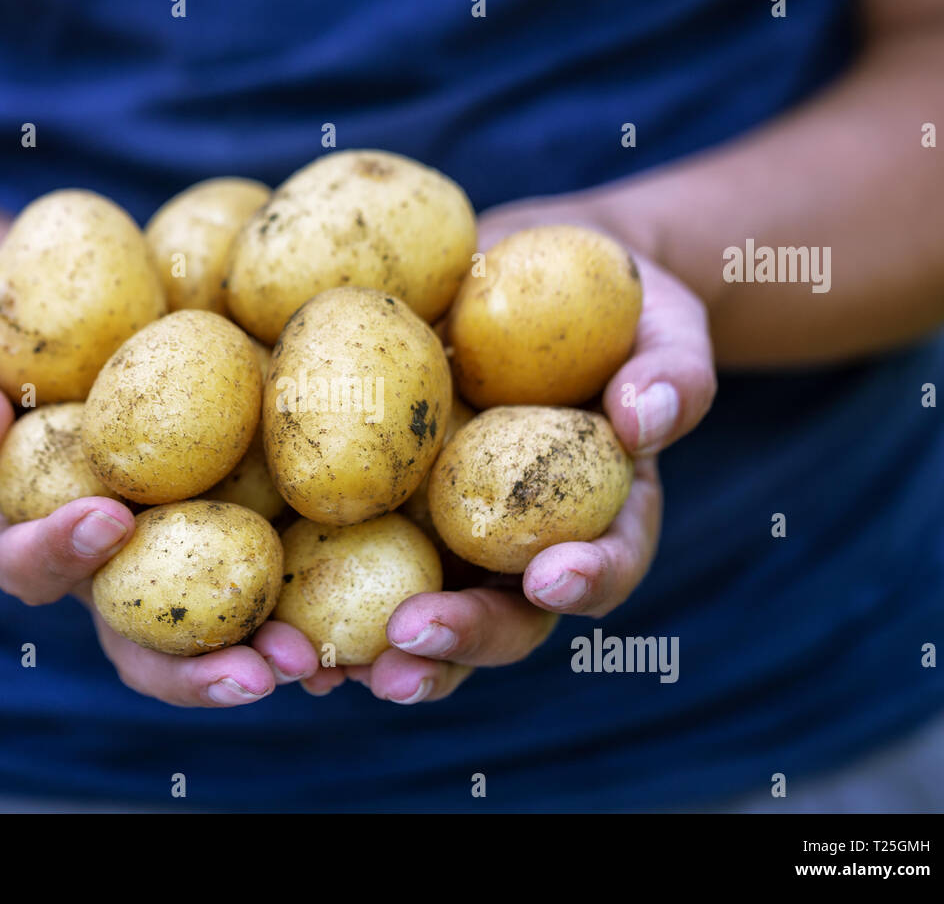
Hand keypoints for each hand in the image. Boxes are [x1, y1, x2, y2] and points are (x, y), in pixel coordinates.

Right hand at [0, 325, 320, 706]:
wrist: (99, 327)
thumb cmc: (23, 352)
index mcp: (40, 535)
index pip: (35, 566)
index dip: (62, 554)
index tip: (109, 517)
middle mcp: (113, 573)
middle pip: (141, 644)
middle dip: (193, 669)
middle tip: (251, 670)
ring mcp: (180, 567)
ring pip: (217, 638)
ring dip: (264, 658)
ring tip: (317, 664)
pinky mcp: (244, 541)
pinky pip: (278, 586)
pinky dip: (313, 609)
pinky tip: (363, 621)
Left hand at [339, 203, 716, 702]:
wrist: (524, 276)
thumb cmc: (616, 303)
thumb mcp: (663, 323)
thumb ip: (674, 370)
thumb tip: (647, 417)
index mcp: (596, 517)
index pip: (604, 563)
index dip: (586, 580)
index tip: (551, 575)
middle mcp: (518, 546)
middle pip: (501, 616)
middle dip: (459, 639)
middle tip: (411, 642)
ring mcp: (447, 532)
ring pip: (416, 611)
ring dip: (373, 648)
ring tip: (324, 668)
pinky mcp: (383, 503)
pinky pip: (348, 552)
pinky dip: (311, 590)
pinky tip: (268, 609)